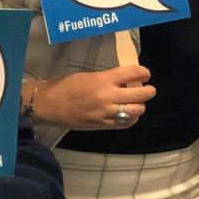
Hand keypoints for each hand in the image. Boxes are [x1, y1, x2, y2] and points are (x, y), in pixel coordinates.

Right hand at [31, 66, 155, 129]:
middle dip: (149, 91)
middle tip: (147, 89)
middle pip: (142, 94)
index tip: (145, 74)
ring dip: (140, 105)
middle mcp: (108, 96)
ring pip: (138, 110)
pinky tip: (127, 113)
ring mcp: (107, 113)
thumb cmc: (67, 86)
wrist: (49, 105)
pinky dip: (132, 118)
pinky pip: (127, 123)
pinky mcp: (104, 125)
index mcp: (103, 80)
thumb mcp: (90, 76)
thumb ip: (110, 78)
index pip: (134, 73)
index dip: (144, 73)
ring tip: (135, 102)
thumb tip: (127, 81)